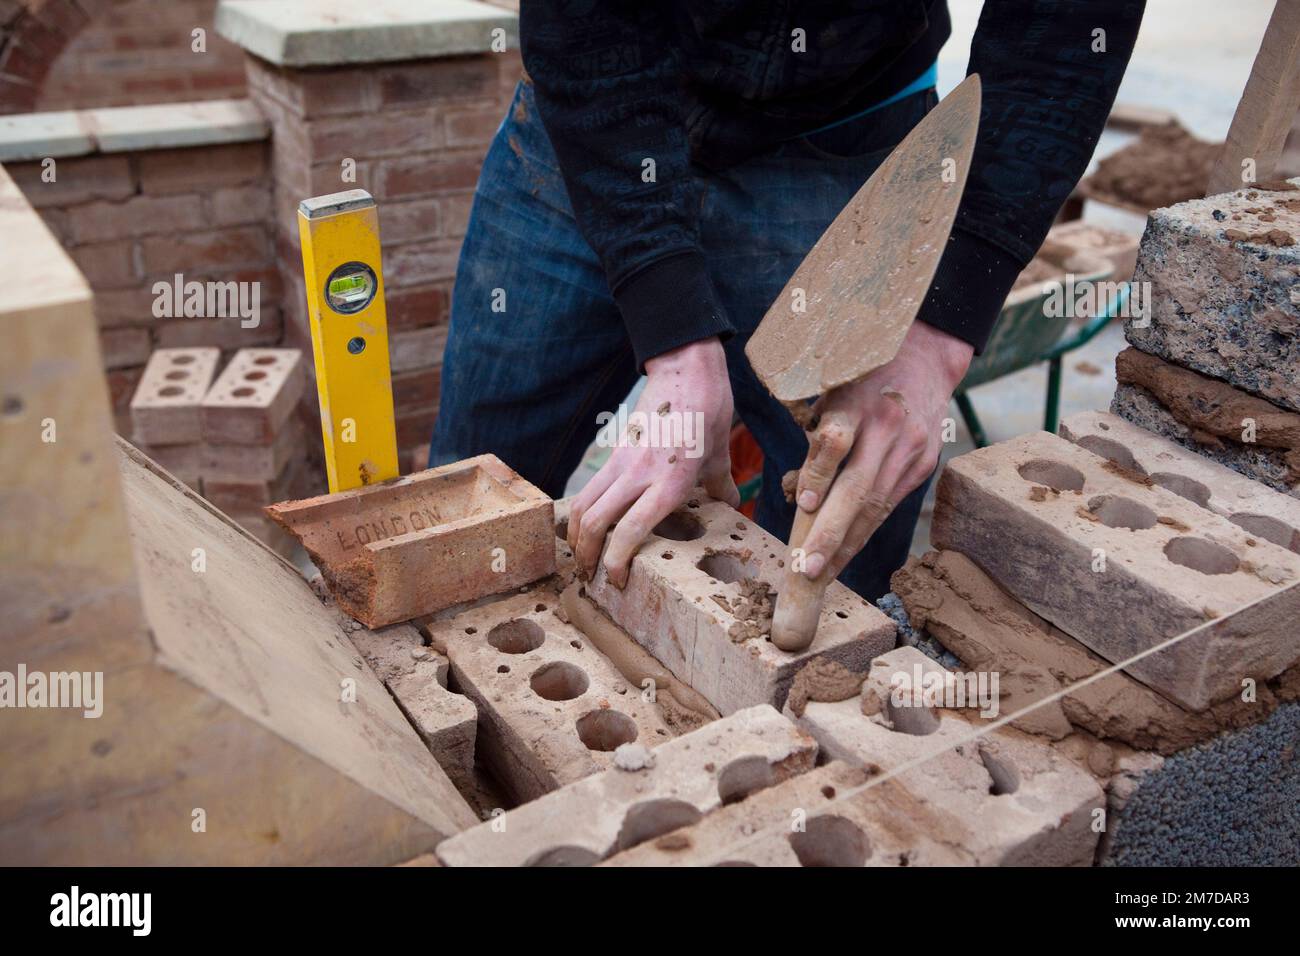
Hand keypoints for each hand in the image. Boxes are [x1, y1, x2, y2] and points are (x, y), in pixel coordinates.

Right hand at [568, 336, 739, 586]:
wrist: (686, 368)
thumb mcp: (720, 454)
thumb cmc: (708, 410)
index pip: (630, 531)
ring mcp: (622, 461)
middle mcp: (640, 474)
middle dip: (586, 557)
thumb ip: (722, 485)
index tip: (619, 582)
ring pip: (583, 506)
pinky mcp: (614, 451)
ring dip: (576, 537)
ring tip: (581, 558)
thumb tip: (732, 504)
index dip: (617, 562)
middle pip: (594, 523)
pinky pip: (589, 488)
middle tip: (591, 578)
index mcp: (670, 482)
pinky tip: (586, 527)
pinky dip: (582, 513)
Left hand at [792, 320, 972, 581]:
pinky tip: (845, 554)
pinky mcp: (924, 465)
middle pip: (859, 488)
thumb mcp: (834, 390)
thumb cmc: (863, 377)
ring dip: (847, 545)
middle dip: (830, 533)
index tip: (803, 504)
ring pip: (876, 505)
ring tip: (821, 574)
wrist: (925, 361)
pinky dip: (865, 531)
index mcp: (859, 401)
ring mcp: (913, 449)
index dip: (818, 475)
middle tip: (806, 568)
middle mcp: (890, 428)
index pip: (836, 442)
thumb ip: (819, 435)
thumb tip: (801, 496)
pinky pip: (889, 504)